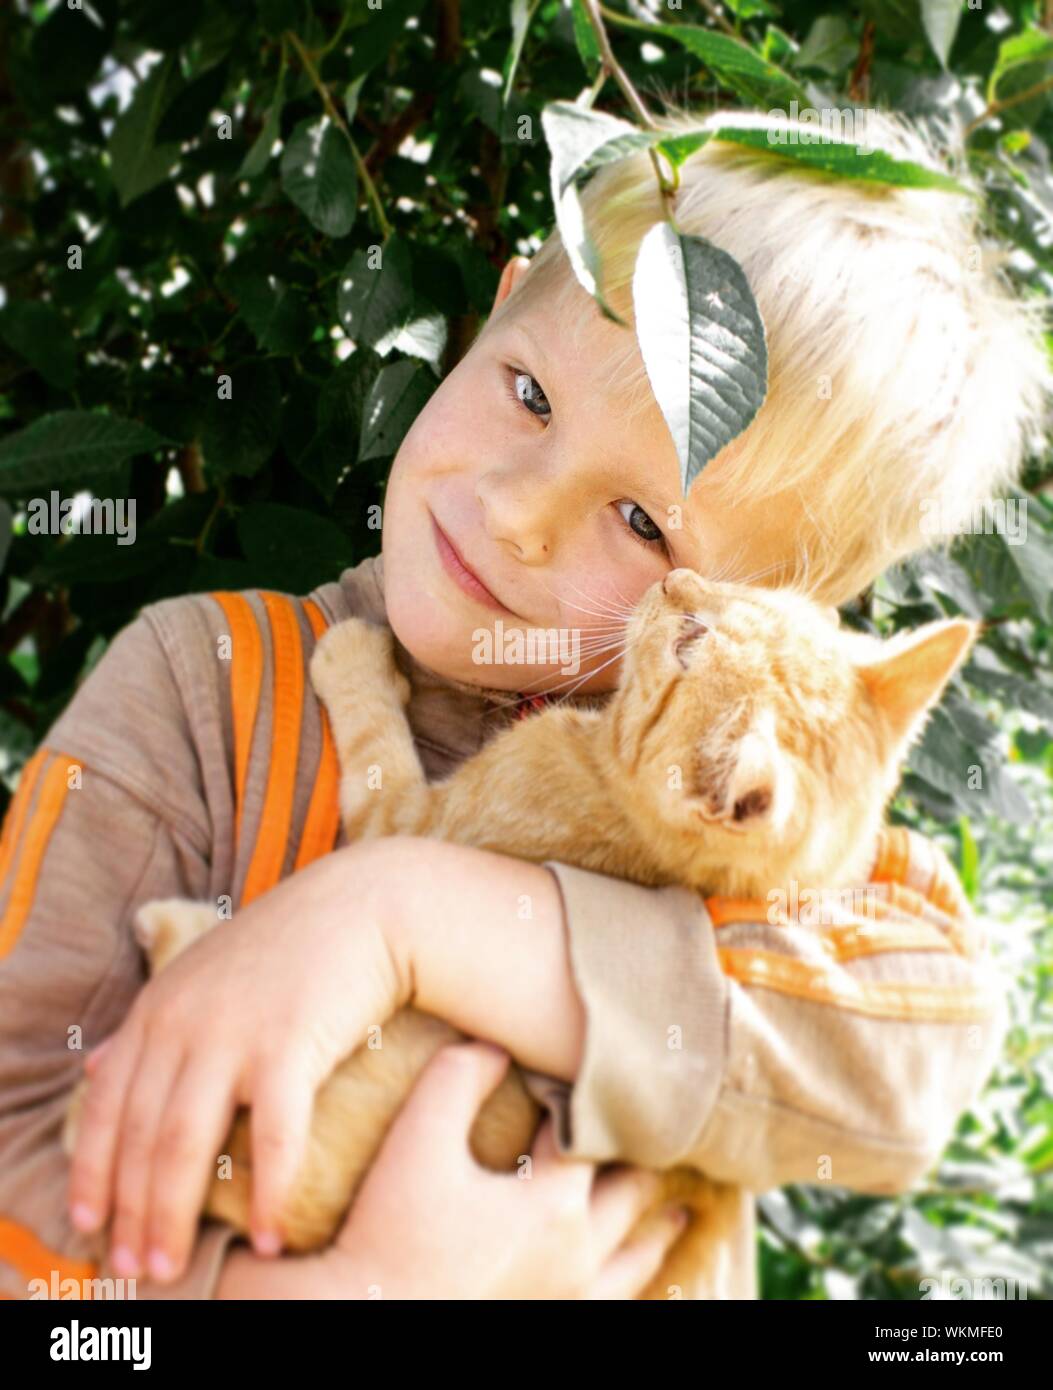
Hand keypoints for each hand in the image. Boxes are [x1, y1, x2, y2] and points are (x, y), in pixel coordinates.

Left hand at [67, 838, 414, 1284]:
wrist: (366, 905)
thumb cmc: (290, 943)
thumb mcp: (202, 971)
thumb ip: (149, 1020)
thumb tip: (93, 1063)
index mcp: (159, 1005)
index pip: (106, 1103)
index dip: (93, 1171)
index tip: (87, 1227)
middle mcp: (184, 1021)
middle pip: (141, 1136)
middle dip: (131, 1212)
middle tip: (135, 1269)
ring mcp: (233, 1033)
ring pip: (185, 1144)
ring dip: (173, 1216)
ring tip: (174, 1266)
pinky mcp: (290, 1045)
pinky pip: (272, 1136)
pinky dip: (267, 1192)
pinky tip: (267, 1233)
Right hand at [219, 1043, 686, 1299]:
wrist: (361, 1317)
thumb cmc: (388, 1233)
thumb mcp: (417, 1136)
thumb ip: (457, 1077)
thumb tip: (496, 1046)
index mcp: (556, 1204)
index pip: (591, 1133)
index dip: (584, 1099)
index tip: (583, 1072)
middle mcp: (578, 1257)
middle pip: (630, 1196)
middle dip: (638, 1160)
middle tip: (656, 1133)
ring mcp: (570, 1303)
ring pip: (635, 1263)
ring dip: (655, 1230)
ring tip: (678, 1214)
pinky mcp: (552, 1330)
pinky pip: (613, 1306)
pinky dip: (633, 1281)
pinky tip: (629, 1276)